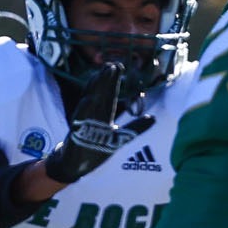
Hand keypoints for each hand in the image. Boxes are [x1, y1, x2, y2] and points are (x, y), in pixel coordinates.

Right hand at [44, 62, 152, 182]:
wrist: (75, 164)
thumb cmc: (97, 149)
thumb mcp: (121, 139)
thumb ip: (136, 128)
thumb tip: (153, 118)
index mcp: (103, 114)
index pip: (109, 94)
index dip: (113, 80)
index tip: (118, 65)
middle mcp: (93, 115)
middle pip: (100, 93)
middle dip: (106, 79)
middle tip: (112, 64)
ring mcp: (84, 123)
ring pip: (90, 102)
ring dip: (95, 89)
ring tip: (101, 75)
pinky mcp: (77, 133)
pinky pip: (81, 120)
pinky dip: (84, 110)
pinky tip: (88, 99)